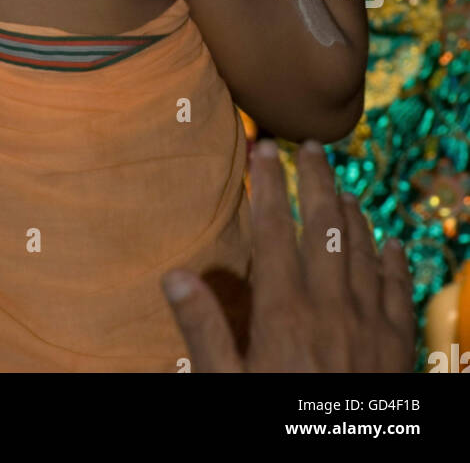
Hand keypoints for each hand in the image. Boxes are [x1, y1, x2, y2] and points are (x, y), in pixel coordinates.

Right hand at [162, 140, 415, 372]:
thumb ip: (205, 330)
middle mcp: (332, 310)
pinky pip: (401, 291)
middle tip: (308, 146)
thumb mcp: (227, 389)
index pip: (275, 230)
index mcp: (284, 314)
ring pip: (365, 250)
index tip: (261, 148)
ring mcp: (372, 328)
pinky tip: (392, 241)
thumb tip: (175, 274)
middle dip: (316, 179)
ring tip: (342, 184)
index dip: (267, 185)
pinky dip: (396, 259)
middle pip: (325, 227)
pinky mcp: (399, 351)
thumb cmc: (274, 430)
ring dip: (353, 211)